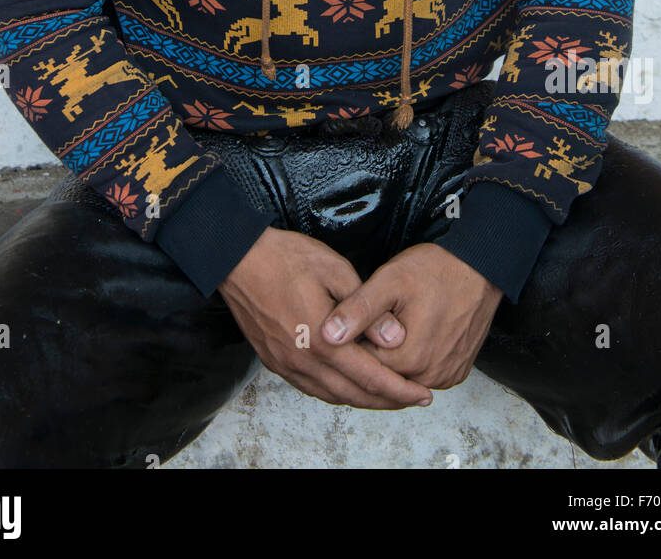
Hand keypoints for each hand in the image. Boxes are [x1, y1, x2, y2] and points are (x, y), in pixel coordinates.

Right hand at [218, 227, 433, 408]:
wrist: (237, 258)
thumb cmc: (286, 258)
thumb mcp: (336, 271)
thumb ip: (368, 310)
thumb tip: (396, 339)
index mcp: (322, 340)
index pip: (371, 377)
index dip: (400, 390)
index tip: (423, 395)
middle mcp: (303, 361)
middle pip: (353, 395)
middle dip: (387, 401)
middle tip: (412, 399)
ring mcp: (286, 364)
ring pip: (331, 396)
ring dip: (362, 400)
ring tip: (387, 396)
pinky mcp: (274, 361)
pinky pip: (311, 388)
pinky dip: (336, 392)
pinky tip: (348, 385)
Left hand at [320, 244, 502, 390]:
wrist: (481, 268)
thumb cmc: (436, 269)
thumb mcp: (390, 280)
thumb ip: (358, 309)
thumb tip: (327, 336)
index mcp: (408, 359)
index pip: (362, 365)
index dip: (349, 343)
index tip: (345, 320)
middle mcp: (429, 377)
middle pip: (383, 374)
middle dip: (369, 351)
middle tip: (363, 320)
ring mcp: (445, 377)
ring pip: (402, 376)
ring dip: (390, 358)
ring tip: (385, 325)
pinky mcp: (456, 373)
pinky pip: (423, 374)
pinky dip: (411, 361)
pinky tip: (405, 336)